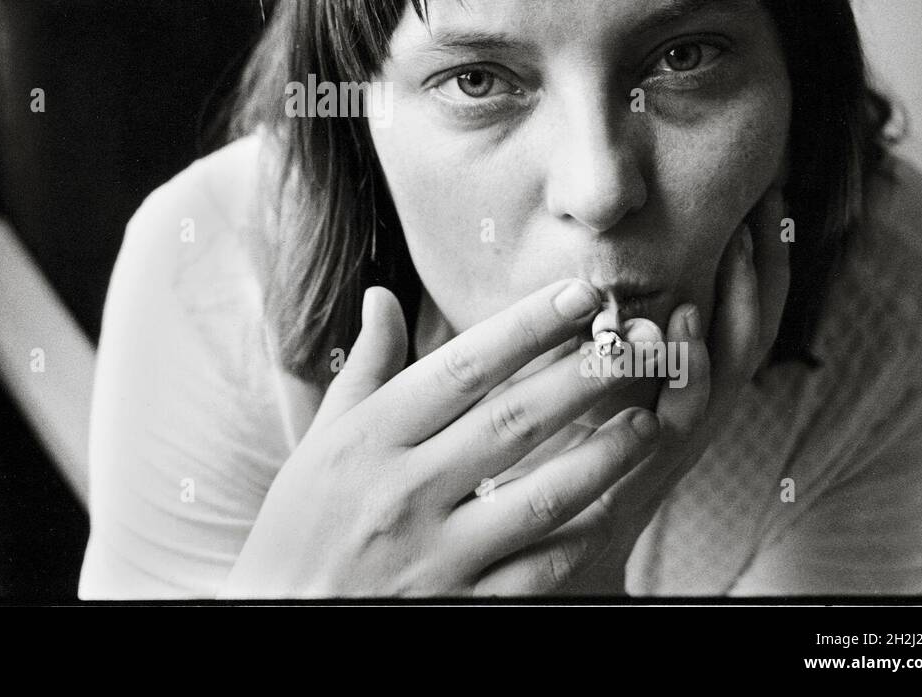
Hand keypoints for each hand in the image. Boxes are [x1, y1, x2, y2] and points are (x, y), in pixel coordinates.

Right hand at [218, 276, 661, 596]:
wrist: (275, 626)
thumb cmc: (298, 530)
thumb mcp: (318, 443)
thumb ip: (363, 370)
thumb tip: (383, 296)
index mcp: (368, 439)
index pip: (462, 368)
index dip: (527, 327)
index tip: (579, 294)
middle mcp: (403, 490)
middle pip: (512, 422)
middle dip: (583, 377)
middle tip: (638, 343)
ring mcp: (436, 555)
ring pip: (540, 496)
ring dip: (603, 456)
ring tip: (646, 420)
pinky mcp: (461, 609)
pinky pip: (538, 570)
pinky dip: (583, 536)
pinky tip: (616, 504)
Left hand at [568, 186, 791, 591]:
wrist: (558, 535)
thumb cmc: (572, 442)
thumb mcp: (595, 371)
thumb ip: (604, 326)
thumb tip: (589, 259)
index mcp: (692, 374)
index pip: (739, 302)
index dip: (759, 251)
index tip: (765, 189)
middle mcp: (703, 397)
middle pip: (754, 319)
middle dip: (768, 259)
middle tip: (773, 196)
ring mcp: (689, 426)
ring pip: (734, 358)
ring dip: (742, 300)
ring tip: (744, 243)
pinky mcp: (660, 455)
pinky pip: (692, 405)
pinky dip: (694, 361)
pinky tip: (683, 318)